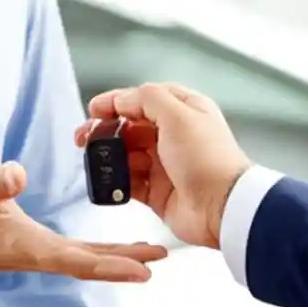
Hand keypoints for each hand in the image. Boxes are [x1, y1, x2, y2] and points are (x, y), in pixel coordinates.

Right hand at [0, 161, 166, 289]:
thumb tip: (17, 174)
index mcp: (33, 247)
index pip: (76, 260)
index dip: (109, 266)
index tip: (139, 269)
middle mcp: (48, 256)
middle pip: (94, 265)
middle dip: (127, 263)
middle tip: (160, 257)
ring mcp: (52, 255)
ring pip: (96, 261)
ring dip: (126, 258)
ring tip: (159, 253)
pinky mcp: (54, 249)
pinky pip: (89, 253)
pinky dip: (114, 253)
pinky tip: (134, 249)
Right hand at [75, 83, 251, 249]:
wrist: (222, 208)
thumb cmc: (209, 159)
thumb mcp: (178, 114)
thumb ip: (146, 98)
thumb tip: (121, 99)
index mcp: (185, 111)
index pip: (143, 99)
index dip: (117, 101)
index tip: (94, 109)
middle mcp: (175, 136)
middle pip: (131, 127)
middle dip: (106, 130)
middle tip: (85, 136)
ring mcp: (165, 165)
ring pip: (126, 155)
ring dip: (110, 157)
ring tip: (98, 160)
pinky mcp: (158, 192)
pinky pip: (128, 183)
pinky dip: (116, 182)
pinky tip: (110, 181)